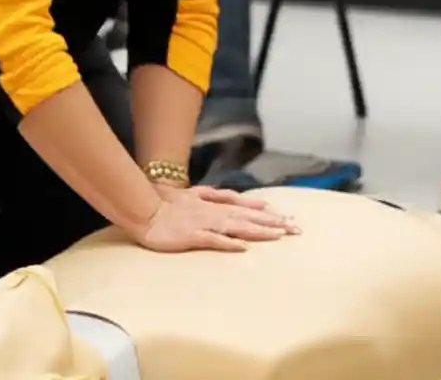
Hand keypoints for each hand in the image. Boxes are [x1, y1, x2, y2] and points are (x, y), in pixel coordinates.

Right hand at [133, 184, 299, 252]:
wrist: (144, 208)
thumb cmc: (167, 202)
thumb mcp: (197, 193)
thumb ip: (220, 196)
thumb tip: (242, 200)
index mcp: (215, 205)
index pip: (248, 209)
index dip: (269, 214)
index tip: (289, 219)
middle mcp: (214, 213)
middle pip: (249, 217)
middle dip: (273, 223)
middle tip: (296, 229)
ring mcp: (203, 224)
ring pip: (237, 227)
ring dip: (259, 230)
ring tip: (279, 236)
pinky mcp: (191, 236)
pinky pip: (213, 240)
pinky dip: (228, 242)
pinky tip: (243, 247)